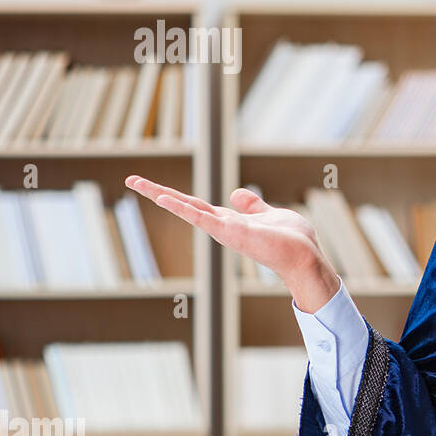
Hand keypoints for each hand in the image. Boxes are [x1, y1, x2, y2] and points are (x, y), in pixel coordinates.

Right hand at [124, 175, 340, 310]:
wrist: (305, 256)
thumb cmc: (291, 239)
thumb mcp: (268, 215)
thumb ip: (252, 205)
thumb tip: (235, 194)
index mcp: (229, 221)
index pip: (195, 205)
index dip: (174, 195)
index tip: (151, 186)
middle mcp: (222, 226)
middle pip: (185, 205)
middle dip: (158, 193)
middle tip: (130, 180)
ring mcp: (225, 231)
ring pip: (190, 210)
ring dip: (165, 197)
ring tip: (139, 184)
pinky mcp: (233, 233)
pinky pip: (205, 219)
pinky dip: (185, 210)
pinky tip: (167, 200)